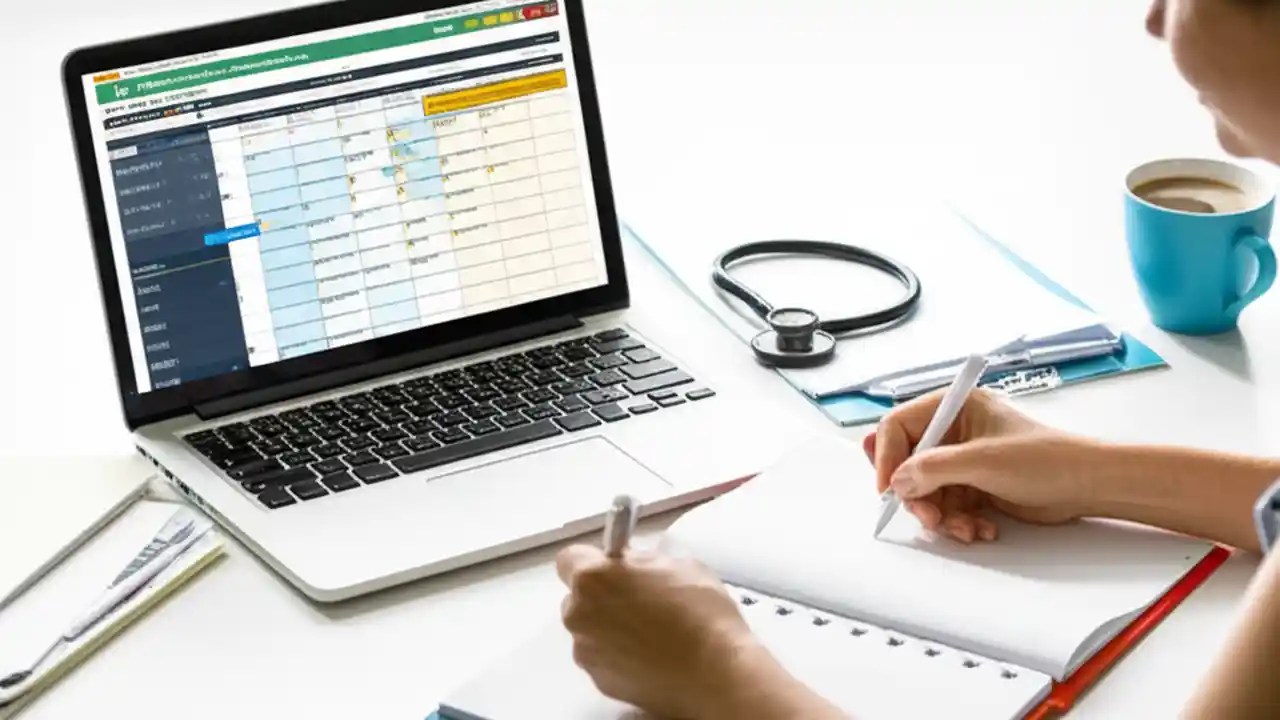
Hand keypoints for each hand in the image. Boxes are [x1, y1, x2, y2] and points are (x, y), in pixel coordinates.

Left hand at [555, 545, 836, 718]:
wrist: (716, 675)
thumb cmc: (701, 616)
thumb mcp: (679, 564)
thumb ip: (643, 562)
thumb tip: (634, 567)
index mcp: (593, 578)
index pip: (570, 558)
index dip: (594, 560)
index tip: (614, 565)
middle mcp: (579, 614)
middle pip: (579, 596)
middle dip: (603, 595)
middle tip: (640, 597)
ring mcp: (587, 651)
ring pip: (591, 629)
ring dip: (611, 626)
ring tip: (652, 631)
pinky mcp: (600, 680)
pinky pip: (603, 658)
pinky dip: (620, 655)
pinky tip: (652, 653)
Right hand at [865, 388, 1097, 542]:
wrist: (1088, 485)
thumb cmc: (1046, 459)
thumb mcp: (982, 461)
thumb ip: (932, 469)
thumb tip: (897, 482)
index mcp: (953, 406)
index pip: (898, 427)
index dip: (887, 458)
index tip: (888, 490)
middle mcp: (953, 430)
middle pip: (908, 464)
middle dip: (917, 496)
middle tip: (930, 518)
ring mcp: (963, 459)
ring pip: (926, 491)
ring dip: (941, 515)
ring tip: (965, 528)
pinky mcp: (973, 484)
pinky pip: (946, 505)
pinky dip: (957, 521)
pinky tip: (980, 528)